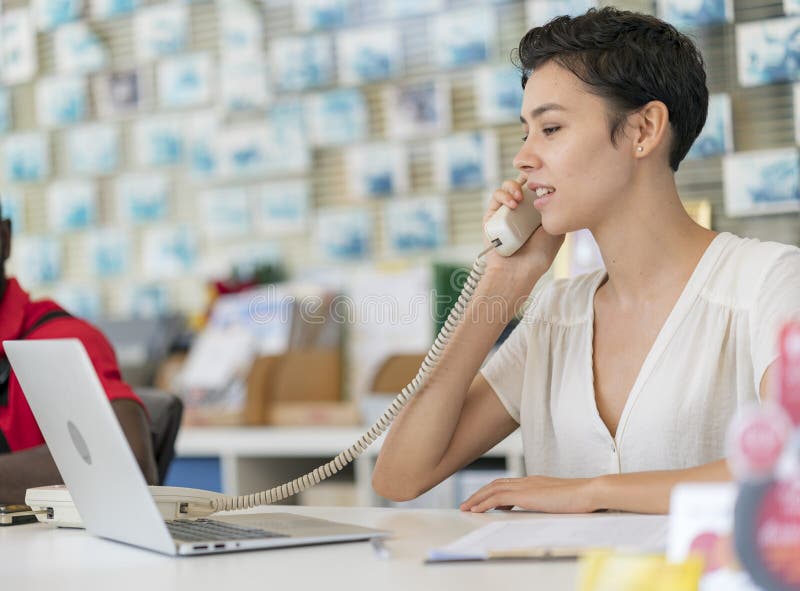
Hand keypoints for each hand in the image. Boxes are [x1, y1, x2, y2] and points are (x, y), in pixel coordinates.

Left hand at [459, 475, 598, 513]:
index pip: (507, 483)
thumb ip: (548, 501)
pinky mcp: (525, 495)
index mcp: (535, 481)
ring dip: (477, 499)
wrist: (589, 492)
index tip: (483, 500)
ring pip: (492, 489)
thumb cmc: (581, 498)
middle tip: (467, 504)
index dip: (492, 491)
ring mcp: (526, 486)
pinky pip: (497, 498)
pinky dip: (484, 503)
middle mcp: (527, 480)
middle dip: (479, 494)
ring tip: (466, 508)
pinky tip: (476, 510)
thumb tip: (544, 508)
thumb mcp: (560, 499)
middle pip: (496, 484)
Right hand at [482, 174, 564, 288]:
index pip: (537, 186)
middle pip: (522, 181)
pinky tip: (512, 204)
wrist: (519, 270)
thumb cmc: (539, 255)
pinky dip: (503, 195)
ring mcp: (505, 211)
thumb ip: (560, 213)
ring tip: (520, 198)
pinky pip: (495, 197)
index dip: (541, 177)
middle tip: (533, 185)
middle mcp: (521, 209)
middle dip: (527, 177)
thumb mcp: (558, 231)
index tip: (547, 178)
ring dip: (513, 186)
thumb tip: (563, 193)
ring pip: (507, 186)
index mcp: (536, 211)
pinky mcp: (492, 215)